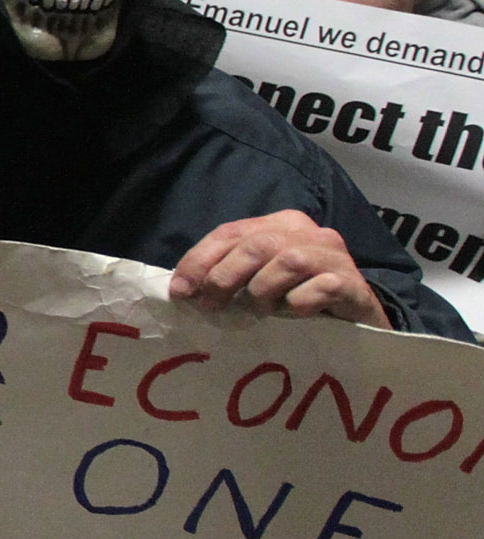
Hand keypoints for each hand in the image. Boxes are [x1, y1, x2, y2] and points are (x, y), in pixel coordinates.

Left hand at [171, 212, 388, 326]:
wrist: (358, 314)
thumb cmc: (300, 295)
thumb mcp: (260, 278)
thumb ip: (228, 273)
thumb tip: (182, 289)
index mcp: (280, 224)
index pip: (231, 232)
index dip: (200, 260)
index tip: (180, 291)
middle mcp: (308, 233)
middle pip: (256, 245)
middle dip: (224, 277)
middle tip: (210, 306)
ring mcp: (333, 255)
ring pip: (288, 262)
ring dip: (263, 291)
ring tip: (258, 310)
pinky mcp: (352, 283)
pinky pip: (320, 288)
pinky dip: (299, 304)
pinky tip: (294, 313)